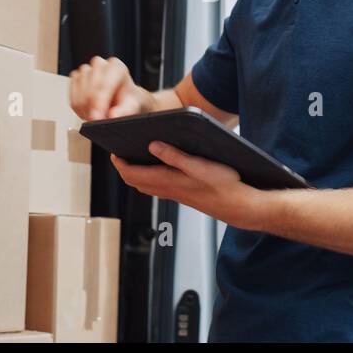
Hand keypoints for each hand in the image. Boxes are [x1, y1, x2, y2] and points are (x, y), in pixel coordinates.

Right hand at [69, 55, 151, 120]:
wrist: (121, 99)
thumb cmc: (127, 100)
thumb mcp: (132, 107)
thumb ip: (124, 111)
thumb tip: (113, 115)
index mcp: (117, 67)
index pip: (105, 84)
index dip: (99, 103)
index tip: (97, 118)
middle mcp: (100, 65)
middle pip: (90, 88)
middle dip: (91, 108)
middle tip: (96, 121)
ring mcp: (86, 70)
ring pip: (79, 91)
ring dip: (84, 108)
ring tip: (93, 116)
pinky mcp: (75, 77)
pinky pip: (71, 93)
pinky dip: (77, 106)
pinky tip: (86, 111)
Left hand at [110, 141, 274, 231]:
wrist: (240, 207)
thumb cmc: (224, 185)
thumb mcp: (199, 165)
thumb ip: (174, 156)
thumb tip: (152, 145)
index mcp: (168, 181)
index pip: (132, 174)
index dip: (119, 162)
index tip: (112, 149)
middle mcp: (168, 190)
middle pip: (135, 181)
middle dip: (124, 167)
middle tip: (119, 151)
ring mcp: (176, 194)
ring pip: (146, 185)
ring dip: (136, 173)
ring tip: (134, 156)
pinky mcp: (184, 195)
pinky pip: (158, 187)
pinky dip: (150, 177)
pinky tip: (158, 167)